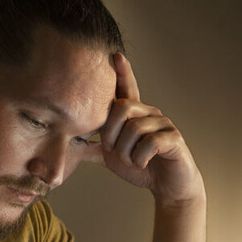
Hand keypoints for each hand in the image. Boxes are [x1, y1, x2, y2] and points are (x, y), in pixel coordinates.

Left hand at [86, 53, 204, 206]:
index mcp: (135, 115)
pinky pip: (150, 143)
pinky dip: (139, 158)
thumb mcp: (112, 157)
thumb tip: (68, 143)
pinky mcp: (173, 139)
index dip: (122, 72)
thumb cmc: (142, 167)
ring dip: (125, 151)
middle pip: (122, 107)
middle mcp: (150, 114)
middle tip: (111, 149)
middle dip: (110, 132)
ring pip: (134, 128)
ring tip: (130, 161)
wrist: (168, 186)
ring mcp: (163, 125)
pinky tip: (142, 163)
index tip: (116, 55)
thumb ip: (93, 148)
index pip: (127, 88)